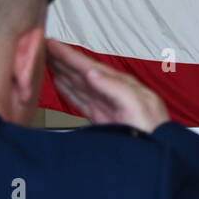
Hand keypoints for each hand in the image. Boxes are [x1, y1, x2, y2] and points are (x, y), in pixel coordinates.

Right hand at [46, 38, 170, 132]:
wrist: (157, 154)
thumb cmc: (154, 131)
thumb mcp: (138, 106)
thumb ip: (116, 89)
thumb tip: (92, 73)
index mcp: (122, 85)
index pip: (90, 66)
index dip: (70, 55)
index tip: (52, 44)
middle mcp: (113, 92)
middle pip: (82, 71)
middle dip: (62, 59)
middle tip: (42, 47)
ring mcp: (106, 104)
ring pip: (79, 83)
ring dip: (62, 71)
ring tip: (47, 60)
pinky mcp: (102, 118)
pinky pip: (80, 99)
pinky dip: (68, 90)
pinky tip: (59, 83)